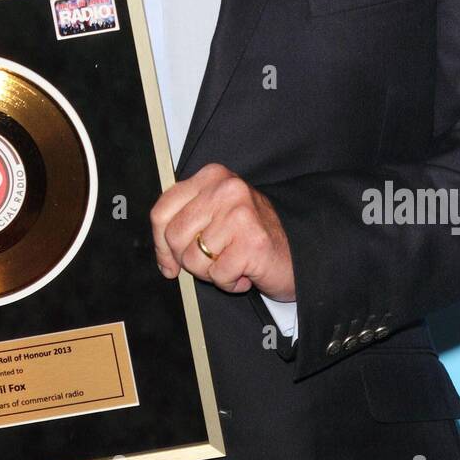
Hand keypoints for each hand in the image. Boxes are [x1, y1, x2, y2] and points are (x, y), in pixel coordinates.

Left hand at [150, 163, 294, 298]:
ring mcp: (239, 213)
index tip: (169, 261)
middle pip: (174, 236)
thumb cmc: (251, 236)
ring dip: (211, 272)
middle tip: (213, 260)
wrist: (299, 252)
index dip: (160, 243)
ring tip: (232, 262)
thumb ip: (185, 222)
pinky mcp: (251, 241)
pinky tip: (245, 271)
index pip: (162, 210)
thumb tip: (163, 256)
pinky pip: (217, 275)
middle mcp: (225, 189)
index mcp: (211, 177)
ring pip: (194, 260)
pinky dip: (229, 282)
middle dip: (189, 259)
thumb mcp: (215, 215)